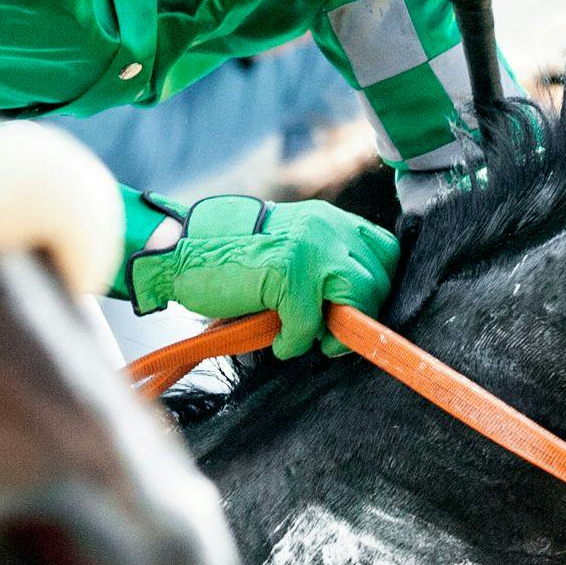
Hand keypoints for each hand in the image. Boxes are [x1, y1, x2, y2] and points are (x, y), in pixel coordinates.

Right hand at [124, 195, 395, 357]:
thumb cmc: (232, 261)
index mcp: (329, 221)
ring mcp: (310, 249)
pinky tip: (278, 342)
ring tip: (306, 338)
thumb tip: (351, 315)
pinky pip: (309, 323)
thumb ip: (322, 270)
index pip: (385, 252)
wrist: (180, 251)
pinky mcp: (288, 273)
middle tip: (330, 337)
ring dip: (336, 331)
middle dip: (360, 317)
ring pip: (358, 298)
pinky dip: (294, 343)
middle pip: (378, 280)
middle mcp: (326, 229)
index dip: (379, 288)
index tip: (360, 313)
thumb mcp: (288, 254)